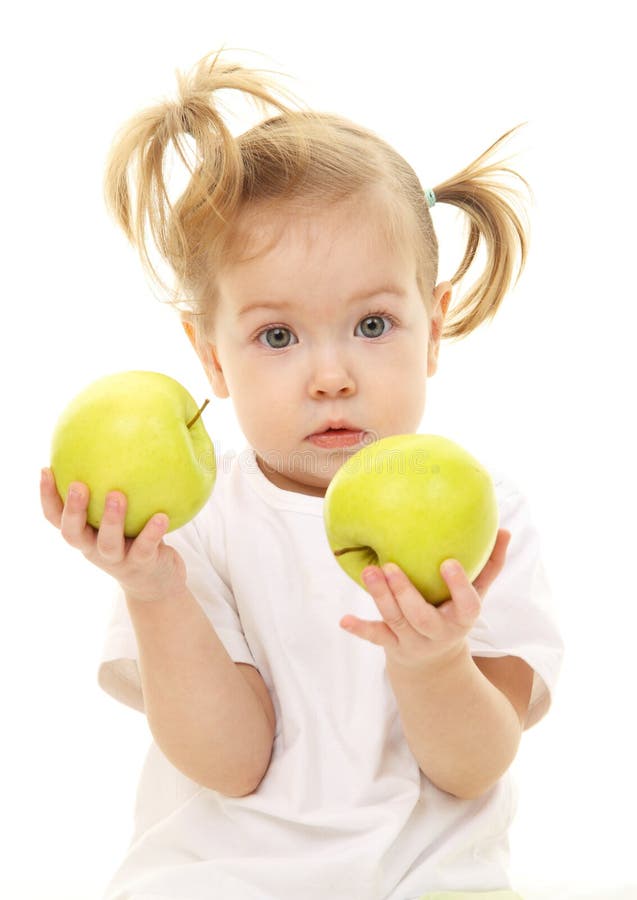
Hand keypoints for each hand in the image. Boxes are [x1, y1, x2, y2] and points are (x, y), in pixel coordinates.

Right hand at [40, 467, 187, 602]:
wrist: (156, 583)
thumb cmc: (135, 540)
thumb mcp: (121, 518)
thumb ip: (114, 491)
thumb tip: (117, 444)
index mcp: (84, 535)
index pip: (56, 519)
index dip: (47, 497)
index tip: (46, 470)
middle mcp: (94, 549)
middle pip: (73, 534)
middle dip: (73, 510)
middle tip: (78, 485)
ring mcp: (117, 560)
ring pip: (107, 543)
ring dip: (111, 519)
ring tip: (117, 495)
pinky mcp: (142, 566)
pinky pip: (145, 548)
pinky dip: (152, 533)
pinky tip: (162, 516)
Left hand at [340, 529, 511, 670]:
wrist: (436, 663)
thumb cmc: (456, 614)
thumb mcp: (476, 596)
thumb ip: (490, 565)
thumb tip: (506, 531)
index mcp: (462, 618)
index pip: (466, 605)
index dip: (458, 586)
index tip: (448, 562)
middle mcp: (437, 632)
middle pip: (420, 616)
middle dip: (405, 593)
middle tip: (390, 566)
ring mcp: (413, 640)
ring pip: (396, 621)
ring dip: (381, 598)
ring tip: (370, 572)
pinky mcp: (393, 644)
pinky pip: (376, 637)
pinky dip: (360, 629)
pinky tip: (344, 620)